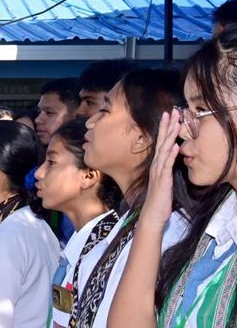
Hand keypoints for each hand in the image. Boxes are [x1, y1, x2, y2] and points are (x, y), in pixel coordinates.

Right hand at [143, 110, 180, 228]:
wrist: (152, 215)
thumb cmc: (159, 199)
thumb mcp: (164, 181)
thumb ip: (166, 168)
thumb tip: (173, 156)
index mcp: (157, 165)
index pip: (161, 143)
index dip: (165, 129)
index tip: (168, 115)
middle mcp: (156, 165)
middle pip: (162, 142)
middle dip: (167, 127)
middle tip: (171, 112)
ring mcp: (158, 172)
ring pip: (164, 150)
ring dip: (170, 136)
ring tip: (175, 124)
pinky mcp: (162, 180)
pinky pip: (167, 166)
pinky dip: (171, 155)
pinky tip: (176, 146)